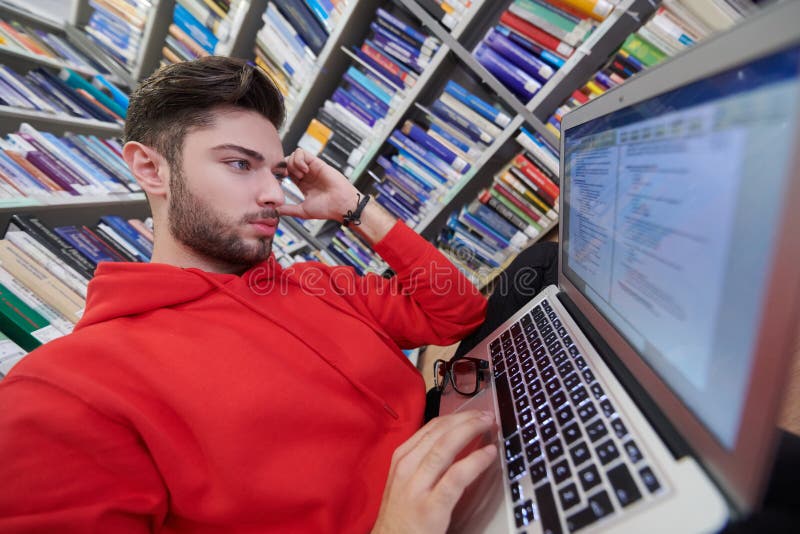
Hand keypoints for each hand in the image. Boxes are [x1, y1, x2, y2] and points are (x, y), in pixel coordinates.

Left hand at [279, 147, 360, 221]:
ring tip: (300, 175)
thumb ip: (288, 210)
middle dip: (284, 167)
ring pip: (294, 155)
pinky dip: (298, 159)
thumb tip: (275, 212)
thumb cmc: (326, 209)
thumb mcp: (303, 211)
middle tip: (288, 177)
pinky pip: (302, 152)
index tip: (280, 182)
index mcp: (302, 184)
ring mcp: (311, 168)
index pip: (287, 172)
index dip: (281, 175)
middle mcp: (306, 175)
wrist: (341, 205)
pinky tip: (304, 170)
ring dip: (292, 164)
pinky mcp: (317, 162)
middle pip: (288, 162)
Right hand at [371, 410, 497, 533]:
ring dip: (470, 431)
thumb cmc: (401, 514)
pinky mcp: (430, 507)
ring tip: (489, 425)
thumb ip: (424, 460)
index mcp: (401, 458)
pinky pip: (456, 476)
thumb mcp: (405, 480)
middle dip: (466, 419)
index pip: (431, 428)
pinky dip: (475, 461)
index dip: (456, 416)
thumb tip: (453, 440)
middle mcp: (407, 467)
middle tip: (487, 415)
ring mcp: (417, 486)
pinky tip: (489, 453)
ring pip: (446, 447)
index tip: (474, 412)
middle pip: (440, 433)